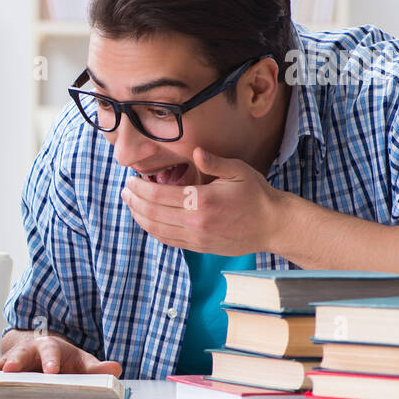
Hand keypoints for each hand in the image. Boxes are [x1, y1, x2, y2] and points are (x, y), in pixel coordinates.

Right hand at [0, 331, 121, 375]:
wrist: (42, 348)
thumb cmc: (64, 359)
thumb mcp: (81, 361)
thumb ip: (97, 368)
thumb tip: (116, 369)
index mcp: (51, 348)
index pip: (52, 354)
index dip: (51, 362)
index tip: (52, 371)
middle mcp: (30, 350)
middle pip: (23, 355)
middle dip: (17, 363)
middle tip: (12, 371)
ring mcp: (15, 358)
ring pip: (5, 362)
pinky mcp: (4, 367)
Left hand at [119, 147, 286, 253]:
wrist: (273, 226)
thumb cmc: (257, 195)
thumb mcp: (238, 171)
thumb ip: (213, 161)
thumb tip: (195, 150)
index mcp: (201, 200)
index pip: (158, 194)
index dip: (140, 187)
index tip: (131, 180)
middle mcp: (195, 221)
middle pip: (152, 212)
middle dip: (133, 201)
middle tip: (124, 191)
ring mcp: (196, 238)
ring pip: (156, 229)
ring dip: (139, 216)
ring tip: (130, 205)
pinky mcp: (199, 248)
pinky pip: (168, 240)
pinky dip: (152, 230)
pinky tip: (146, 221)